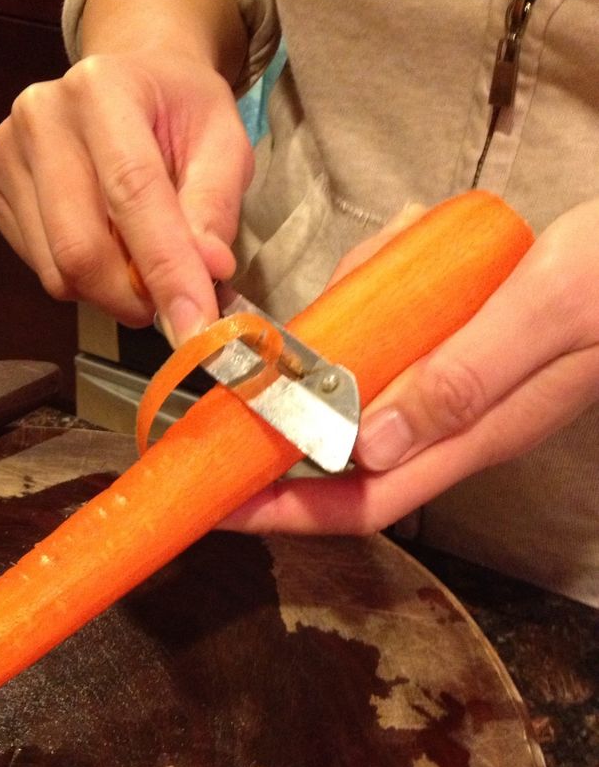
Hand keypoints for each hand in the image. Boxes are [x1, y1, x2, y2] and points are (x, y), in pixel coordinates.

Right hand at [0, 48, 254, 343]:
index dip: (166, 271)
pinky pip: (37, 265)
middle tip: (167, 307)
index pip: (132, 194)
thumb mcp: (223, 142)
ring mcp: (5, 149)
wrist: (128, 80)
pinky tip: (101, 241)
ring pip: (56, 270)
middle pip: (79, 247)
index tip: (195, 328)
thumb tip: (209, 271)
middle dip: (132, 298)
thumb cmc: (177, 112)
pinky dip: (78, 277)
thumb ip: (216, 205)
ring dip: (107, 292)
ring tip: (137, 262)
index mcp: (102, 87)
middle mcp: (40, 114)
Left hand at [224, 196, 598, 535]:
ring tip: (357, 272)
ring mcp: (460, 385)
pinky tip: (392, 254)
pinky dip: (376, 296)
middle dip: (286, 423)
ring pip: (364, 381)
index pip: (362, 501)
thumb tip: (368, 448)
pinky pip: (395, 337)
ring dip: (338, 337)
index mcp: (474, 431)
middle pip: (345, 452)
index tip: (222, 502)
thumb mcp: (544, 311)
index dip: (287, 512)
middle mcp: (459, 422)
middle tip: (235, 386)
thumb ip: (464, 377)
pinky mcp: (464, 346)